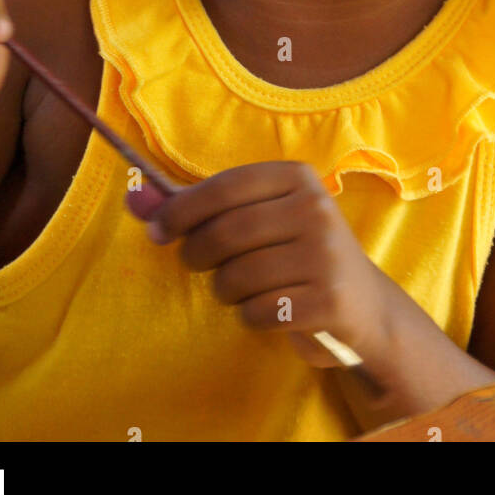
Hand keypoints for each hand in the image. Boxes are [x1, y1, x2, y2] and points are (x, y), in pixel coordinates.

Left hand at [126, 160, 389, 366]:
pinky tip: (266, 309)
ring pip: (239, 276)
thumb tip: (132, 197)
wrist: (362, 305)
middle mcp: (316, 209)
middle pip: (227, 232)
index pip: (223, 187)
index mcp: (297, 177)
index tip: (156, 231)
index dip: (181, 210)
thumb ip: (194, 207)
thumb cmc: (292, 252)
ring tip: (239, 288)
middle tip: (196, 264)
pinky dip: (250, 316)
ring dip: (225, 290)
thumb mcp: (254, 218)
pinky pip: (261, 312)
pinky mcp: (330, 301)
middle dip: (198, 254)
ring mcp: (327, 255)